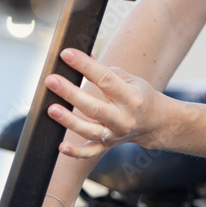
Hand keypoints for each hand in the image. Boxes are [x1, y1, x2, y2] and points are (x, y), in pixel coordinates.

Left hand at [45, 48, 161, 158]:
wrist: (154, 123)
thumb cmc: (138, 95)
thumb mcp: (130, 79)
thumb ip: (104, 71)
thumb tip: (79, 56)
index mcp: (131, 96)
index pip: (105, 79)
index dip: (85, 66)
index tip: (66, 54)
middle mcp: (123, 117)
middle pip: (94, 108)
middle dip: (71, 94)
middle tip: (51, 80)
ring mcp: (115, 134)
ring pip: (90, 130)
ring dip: (69, 121)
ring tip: (51, 109)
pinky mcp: (108, 145)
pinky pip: (90, 152)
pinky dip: (76, 152)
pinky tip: (62, 147)